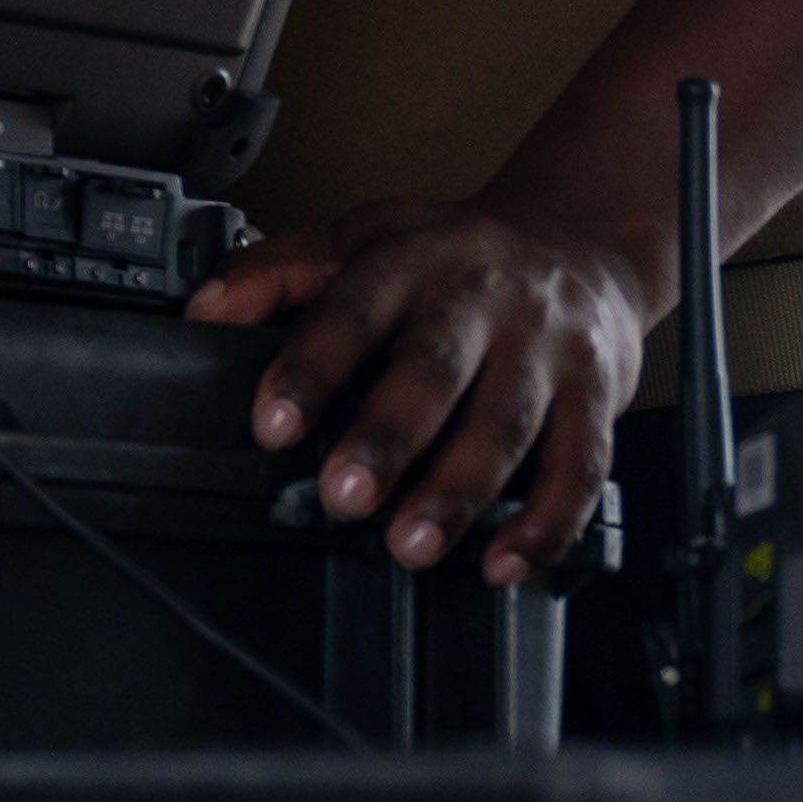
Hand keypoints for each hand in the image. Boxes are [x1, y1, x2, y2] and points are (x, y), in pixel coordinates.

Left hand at [185, 188, 652, 586]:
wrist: (582, 240)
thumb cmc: (455, 255)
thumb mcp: (360, 241)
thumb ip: (277, 276)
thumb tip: (204, 313)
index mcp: (411, 259)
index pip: (353, 309)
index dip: (311, 366)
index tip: (273, 425)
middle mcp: (482, 298)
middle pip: (434, 368)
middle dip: (387, 438)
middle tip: (342, 496)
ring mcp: (546, 346)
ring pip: (506, 423)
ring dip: (459, 491)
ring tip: (412, 543)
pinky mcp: (599, 393)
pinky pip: (581, 464)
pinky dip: (546, 521)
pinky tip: (504, 561)